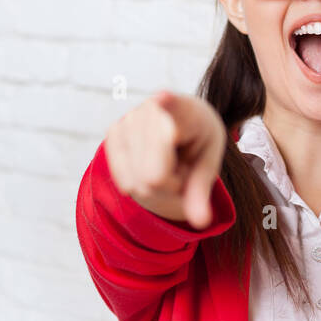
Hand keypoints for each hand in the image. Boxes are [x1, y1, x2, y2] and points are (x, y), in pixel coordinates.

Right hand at [103, 90, 227, 228]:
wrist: (180, 121)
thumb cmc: (197, 142)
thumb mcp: (207, 165)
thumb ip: (202, 192)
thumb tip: (201, 222)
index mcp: (187, 110)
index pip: (174, 107)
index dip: (167, 104)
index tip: (163, 97)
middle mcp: (153, 108)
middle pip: (156, 177)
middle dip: (171, 185)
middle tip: (180, 167)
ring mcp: (129, 118)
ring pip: (139, 184)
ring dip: (155, 186)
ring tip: (165, 163)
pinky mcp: (113, 131)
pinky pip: (125, 182)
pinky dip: (139, 184)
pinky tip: (148, 164)